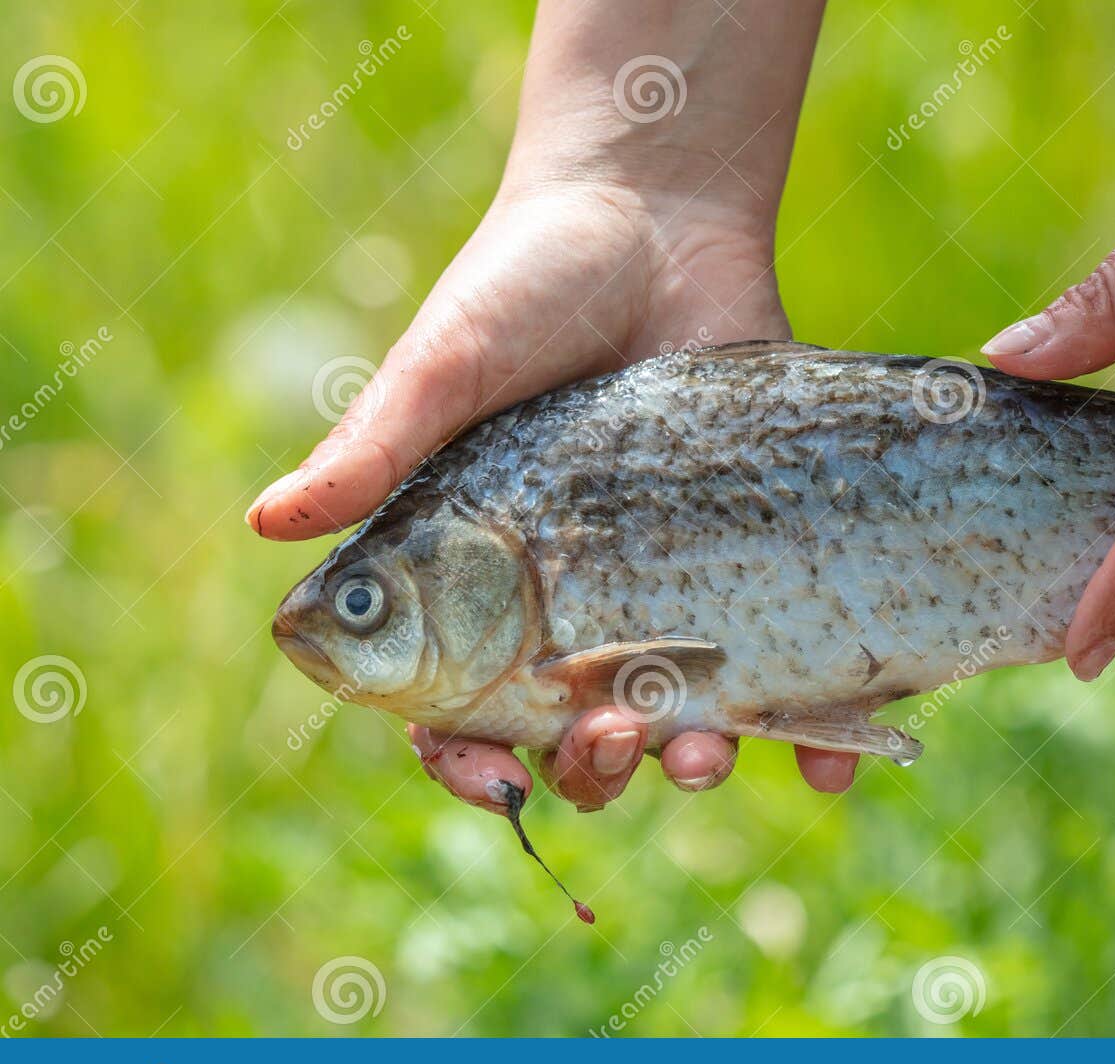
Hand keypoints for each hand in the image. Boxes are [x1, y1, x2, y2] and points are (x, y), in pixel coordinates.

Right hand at [250, 0, 850, 804]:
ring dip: (690, 761)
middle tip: (612, 742)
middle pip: (572, 735)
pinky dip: (814, 737)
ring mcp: (669, 592)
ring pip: (676, 721)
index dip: (465, 759)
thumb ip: (377, 448)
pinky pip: (786, 669)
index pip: (455, 704)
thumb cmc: (530, 284)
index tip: (494, 779)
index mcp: (474, 583)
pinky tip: (832, 765)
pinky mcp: (756, 566)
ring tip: (706, 749)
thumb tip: (266, 523)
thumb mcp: (449, 364)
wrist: (660, 219)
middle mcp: (572, 604)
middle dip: (592, 766)